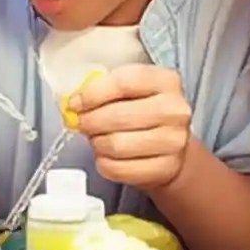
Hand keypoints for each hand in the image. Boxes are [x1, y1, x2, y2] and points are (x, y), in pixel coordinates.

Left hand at [67, 65, 190, 189]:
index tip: (75, 102)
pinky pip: (119, 168)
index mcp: (166, 81)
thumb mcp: (130, 91)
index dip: (92, 93)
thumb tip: (74, 103)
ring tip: (97, 139)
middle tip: (82, 123)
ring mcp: (173, 141)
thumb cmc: (143, 113)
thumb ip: (103, 90)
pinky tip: (107, 156)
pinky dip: (104, 163)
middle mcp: (175, 110)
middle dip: (90, 121)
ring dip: (97, 143)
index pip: (124, 82)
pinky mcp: (165, 168)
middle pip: (117, 115)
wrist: (170, 146)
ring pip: (116, 144)